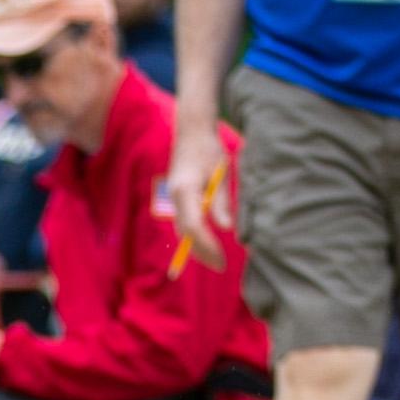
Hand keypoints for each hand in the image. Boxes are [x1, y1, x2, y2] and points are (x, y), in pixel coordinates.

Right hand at [166, 121, 230, 272]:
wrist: (191, 132)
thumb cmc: (209, 149)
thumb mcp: (221, 174)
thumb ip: (221, 202)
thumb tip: (226, 228)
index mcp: (186, 191)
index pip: (194, 227)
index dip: (207, 246)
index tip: (221, 259)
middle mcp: (175, 197)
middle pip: (185, 234)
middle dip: (201, 252)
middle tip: (220, 266)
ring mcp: (173, 198)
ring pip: (182, 230)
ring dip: (196, 247)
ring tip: (214, 259)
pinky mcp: (176, 198)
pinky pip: (183, 223)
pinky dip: (193, 236)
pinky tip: (205, 243)